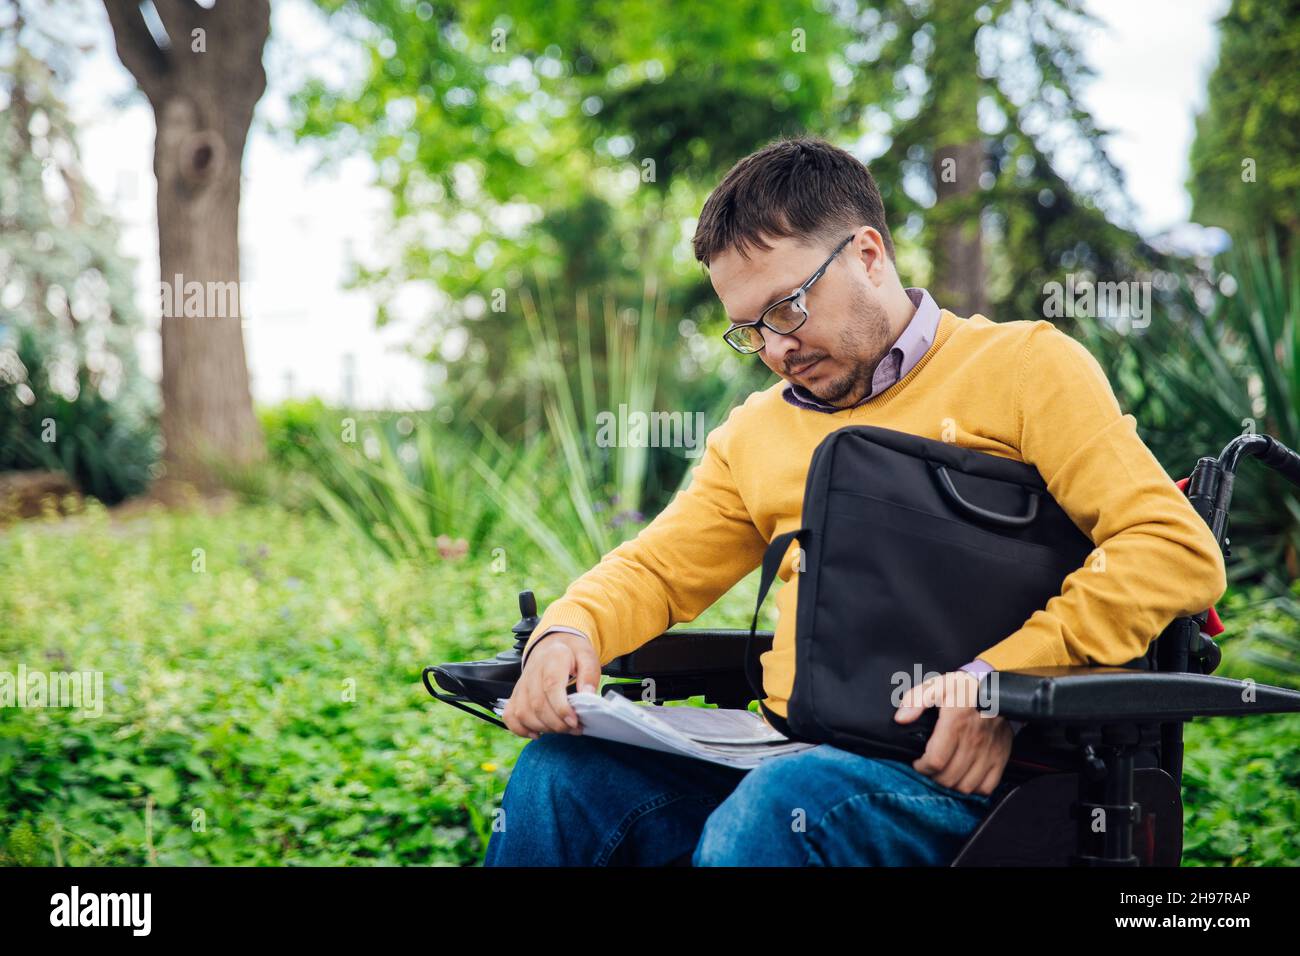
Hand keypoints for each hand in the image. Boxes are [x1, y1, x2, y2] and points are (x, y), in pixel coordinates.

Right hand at [501, 632, 600, 739]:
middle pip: (537, 704)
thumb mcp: (587, 657)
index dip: (561, 708)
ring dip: (542, 727)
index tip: (574, 721)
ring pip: (523, 712)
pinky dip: (520, 729)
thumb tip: (588, 695)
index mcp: (553, 658)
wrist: (553, 644)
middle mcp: (533, 670)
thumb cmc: (572, 654)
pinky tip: (537, 733)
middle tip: (574, 728)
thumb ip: (589, 675)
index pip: (551, 686)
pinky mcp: (515, 694)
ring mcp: (521, 683)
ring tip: (561, 729)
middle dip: (556, 723)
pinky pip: (509, 715)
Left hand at [893, 670, 1012, 795]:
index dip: (921, 767)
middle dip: (933, 777)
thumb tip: (901, 718)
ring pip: (966, 786)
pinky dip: (974, 788)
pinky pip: (987, 786)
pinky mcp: (1001, 757)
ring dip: (951, 784)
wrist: (997, 689)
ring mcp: (989, 751)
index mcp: (955, 724)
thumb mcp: (937, 685)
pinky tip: (965, 777)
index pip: (935, 760)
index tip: (918, 762)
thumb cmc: (964, 688)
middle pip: (948, 777)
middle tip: (930, 769)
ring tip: (945, 773)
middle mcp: (973, 741)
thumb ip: (916, 699)